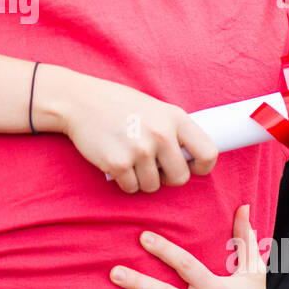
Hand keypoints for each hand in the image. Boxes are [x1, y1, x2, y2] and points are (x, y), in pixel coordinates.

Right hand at [31, 65, 217, 192]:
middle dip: (167, 178)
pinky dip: (124, 181)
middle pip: (180, 177)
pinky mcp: (118, 164)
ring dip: (142, 179)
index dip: (201, 167)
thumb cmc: (118, 105)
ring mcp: (140, 150)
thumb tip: (191, 158)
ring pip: (153, 186)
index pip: (208, 153)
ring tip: (130, 159)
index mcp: (175, 118)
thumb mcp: (155, 108)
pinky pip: (131, 187)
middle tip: (152, 166)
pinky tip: (116, 162)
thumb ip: (173, 130)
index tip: (189, 167)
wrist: (79, 101)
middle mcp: (161, 134)